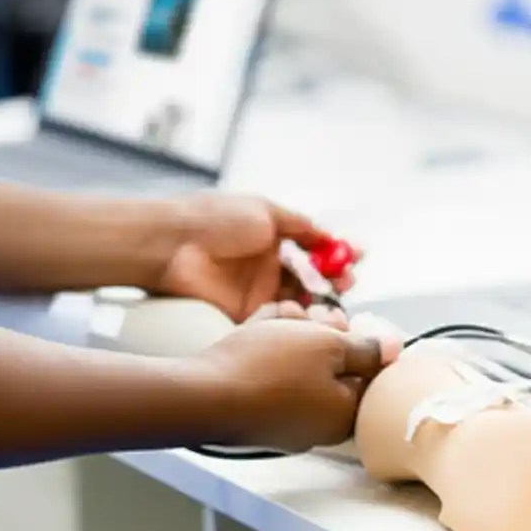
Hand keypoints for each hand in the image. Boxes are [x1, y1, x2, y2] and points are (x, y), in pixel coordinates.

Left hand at [156, 194, 358, 321]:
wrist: (173, 245)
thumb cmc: (216, 220)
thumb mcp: (265, 211)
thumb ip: (299, 225)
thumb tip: (328, 235)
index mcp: (271, 237)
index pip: (313, 249)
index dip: (336, 254)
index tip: (358, 257)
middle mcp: (267, 266)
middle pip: (311, 278)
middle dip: (334, 280)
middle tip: (348, 283)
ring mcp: (257, 292)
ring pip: (299, 301)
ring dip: (320, 301)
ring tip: (334, 300)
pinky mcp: (247, 315)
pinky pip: (280, 320)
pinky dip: (298, 319)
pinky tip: (312, 317)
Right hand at [194, 312, 384, 451]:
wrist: (202, 394)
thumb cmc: (269, 369)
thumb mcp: (329, 346)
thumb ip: (365, 349)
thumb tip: (394, 350)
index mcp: (344, 415)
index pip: (372, 376)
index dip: (365, 340)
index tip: (353, 320)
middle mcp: (317, 424)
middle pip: (336, 369)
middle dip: (326, 333)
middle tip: (315, 314)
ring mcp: (284, 419)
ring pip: (302, 365)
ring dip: (297, 333)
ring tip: (284, 314)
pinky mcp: (255, 409)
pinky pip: (274, 373)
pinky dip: (272, 345)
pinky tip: (264, 324)